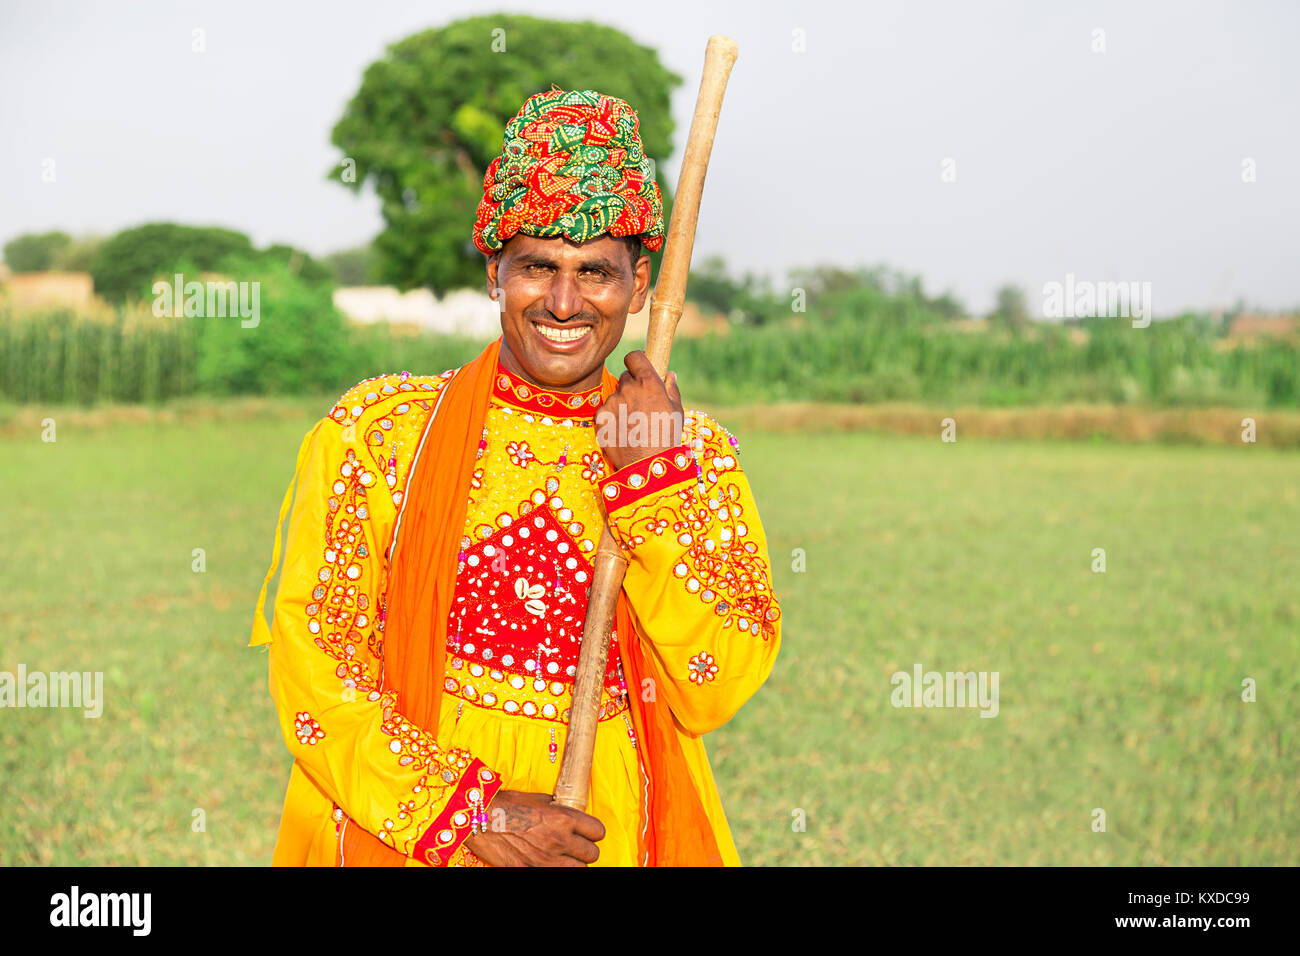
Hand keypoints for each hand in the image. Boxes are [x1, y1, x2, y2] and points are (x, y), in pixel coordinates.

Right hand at [463, 790, 605, 866]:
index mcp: (564, 818)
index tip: (586, 833)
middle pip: (592, 854)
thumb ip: (559, 809)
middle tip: (573, 847)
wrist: (481, 819)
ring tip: (561, 857)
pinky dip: (555, 869)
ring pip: (579, 869)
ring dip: (573, 863)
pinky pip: (557, 874)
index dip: (592, 832)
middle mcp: (560, 840)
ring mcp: (547, 859)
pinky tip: (548, 863)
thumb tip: (573, 814)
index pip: (598, 831)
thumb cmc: (508, 805)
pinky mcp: (533, 871)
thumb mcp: (539, 799)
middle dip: (584, 850)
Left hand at [594, 350, 683, 472]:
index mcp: (647, 383)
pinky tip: (624, 433)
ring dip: (622, 405)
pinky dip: (613, 419)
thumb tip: (669, 375)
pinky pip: (606, 412)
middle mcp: (627, 389)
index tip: (639, 368)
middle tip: (641, 406)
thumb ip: (671, 389)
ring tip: (634, 426)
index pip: (634, 356)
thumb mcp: (676, 412)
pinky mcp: (600, 418)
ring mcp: (611, 403)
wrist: (648, 467)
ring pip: (616, 397)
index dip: (637, 361)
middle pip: (625, 378)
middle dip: (632, 387)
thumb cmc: (667, 438)